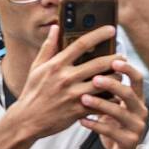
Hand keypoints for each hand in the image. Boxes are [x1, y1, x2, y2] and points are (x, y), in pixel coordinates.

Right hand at [10, 23, 119, 140]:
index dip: (99, 35)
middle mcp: (65, 78)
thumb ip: (48, 47)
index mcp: (56, 65)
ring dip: (115, 78)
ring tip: (120, 74)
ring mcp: (72, 95)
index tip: (111, 29)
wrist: (26, 120)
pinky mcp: (77, 110)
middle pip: (98, 63)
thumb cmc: (32, 92)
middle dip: (114, 58)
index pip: (81, 44)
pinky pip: (100, 103)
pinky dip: (111, 99)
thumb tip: (55, 28)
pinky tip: (116, 95)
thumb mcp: (37, 68)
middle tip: (122, 56)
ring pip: (103, 83)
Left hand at [77, 58, 148, 148]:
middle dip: (111, 84)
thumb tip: (89, 69)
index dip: (127, 69)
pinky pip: (110, 131)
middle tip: (93, 78)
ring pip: (119, 112)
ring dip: (100, 104)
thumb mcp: (114, 110)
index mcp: (138, 100)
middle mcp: (141, 111)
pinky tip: (80, 121)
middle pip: (129, 93)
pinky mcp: (129, 142)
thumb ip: (108, 94)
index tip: (114, 60)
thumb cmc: (115, 129)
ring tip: (83, 99)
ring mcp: (137, 127)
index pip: (138, 79)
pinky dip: (94, 125)